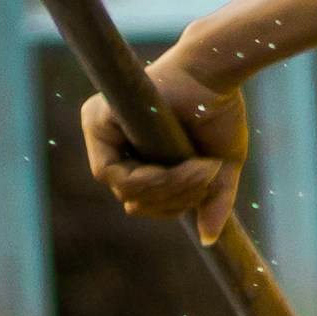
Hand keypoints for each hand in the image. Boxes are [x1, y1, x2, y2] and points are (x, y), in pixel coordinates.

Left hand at [79, 66, 246, 220]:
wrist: (216, 76)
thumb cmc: (219, 113)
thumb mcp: (218, 169)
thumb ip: (211, 201)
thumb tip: (208, 239)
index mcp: (140, 156)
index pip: (143, 202)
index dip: (173, 207)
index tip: (205, 188)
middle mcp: (116, 144)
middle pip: (133, 201)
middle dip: (175, 199)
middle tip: (207, 177)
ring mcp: (102, 132)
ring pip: (124, 192)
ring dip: (167, 188)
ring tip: (201, 168)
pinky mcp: (96, 120)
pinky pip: (111, 174)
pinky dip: (147, 179)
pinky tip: (174, 166)